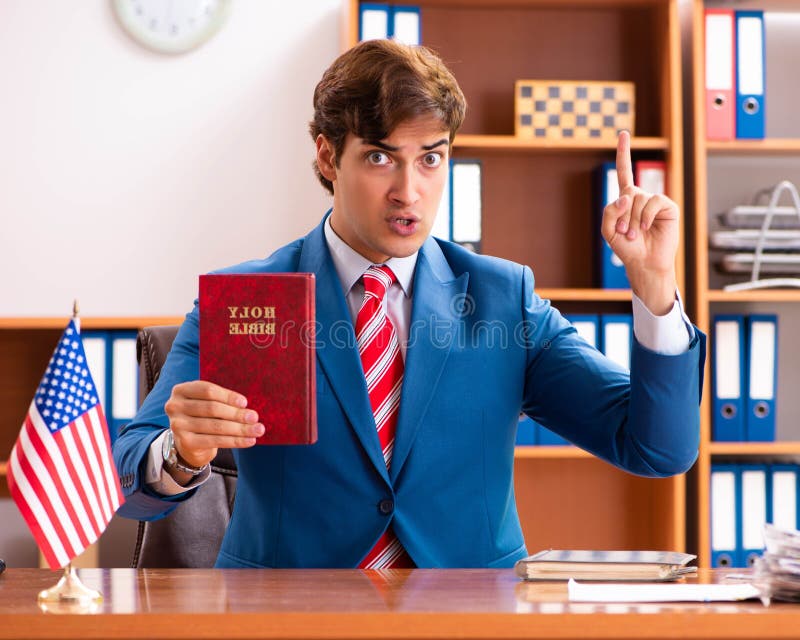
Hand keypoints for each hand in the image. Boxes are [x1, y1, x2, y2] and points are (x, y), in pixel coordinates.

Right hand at [164, 380, 263, 470]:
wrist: (189, 442)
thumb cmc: (204, 416)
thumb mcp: (208, 403)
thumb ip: (222, 401)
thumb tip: (249, 411)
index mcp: (181, 390)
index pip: (208, 390)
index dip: (228, 396)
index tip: (245, 403)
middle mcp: (175, 406)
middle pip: (212, 408)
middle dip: (237, 413)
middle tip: (255, 417)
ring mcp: (178, 425)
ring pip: (216, 426)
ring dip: (240, 428)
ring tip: (257, 430)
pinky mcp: (185, 442)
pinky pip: (215, 441)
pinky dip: (235, 441)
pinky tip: (250, 441)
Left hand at [601, 130, 678, 314]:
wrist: (644, 262)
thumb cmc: (627, 248)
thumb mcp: (608, 230)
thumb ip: (610, 211)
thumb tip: (627, 196)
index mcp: (627, 200)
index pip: (625, 172)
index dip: (624, 153)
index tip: (624, 134)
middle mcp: (641, 197)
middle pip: (627, 194)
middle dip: (622, 216)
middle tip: (625, 233)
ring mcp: (655, 202)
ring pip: (638, 200)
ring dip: (633, 220)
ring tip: (635, 235)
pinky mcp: (668, 207)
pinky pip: (653, 203)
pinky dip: (646, 216)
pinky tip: (647, 228)